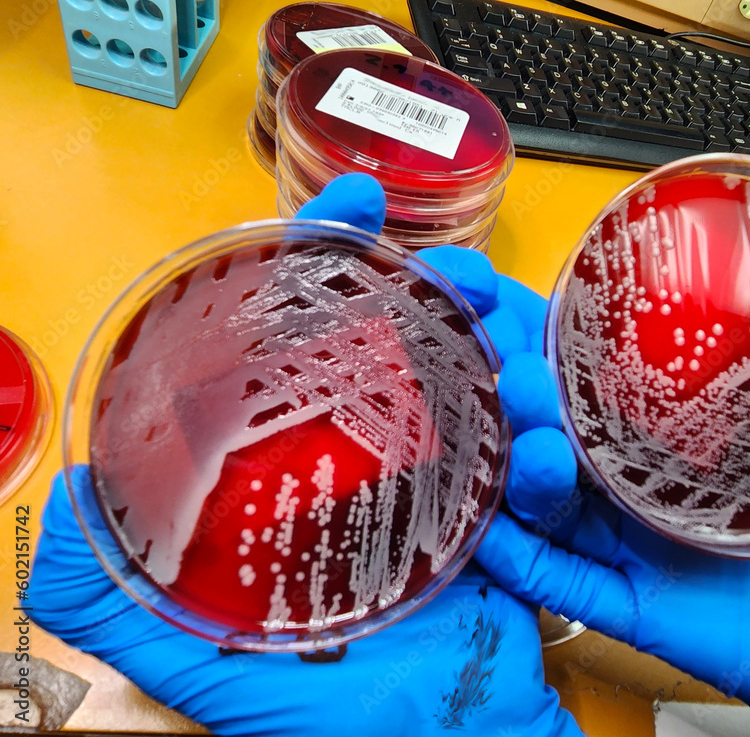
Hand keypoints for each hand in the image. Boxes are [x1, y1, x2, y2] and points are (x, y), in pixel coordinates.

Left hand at [29, 175, 581, 736]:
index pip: (296, 342)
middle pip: (400, 338)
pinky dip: (542, 424)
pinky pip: (527, 447)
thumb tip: (60, 506)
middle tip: (463, 272)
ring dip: (499, 339)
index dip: (320, 262)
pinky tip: (547, 417)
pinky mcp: (502, 510)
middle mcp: (368, 462)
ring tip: (510, 326)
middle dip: (434, 283)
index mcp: (296, 475)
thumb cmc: (336, 724)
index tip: (355, 206)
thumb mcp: (209, 665)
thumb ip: (122, 597)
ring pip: (474, 377)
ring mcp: (442, 480)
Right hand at [474, 198, 749, 735]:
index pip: (586, 353)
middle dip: (499, 377)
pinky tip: (489, 530)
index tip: (476, 277)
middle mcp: (649, 471)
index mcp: (685, 417)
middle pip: (548, 418)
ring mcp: (639, 538)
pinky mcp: (640, 604)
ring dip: (515, 458)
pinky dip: (516, 560)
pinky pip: (563, 584)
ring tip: (527, 423)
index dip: (525, 313)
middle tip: (494, 350)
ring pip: (546, 497)